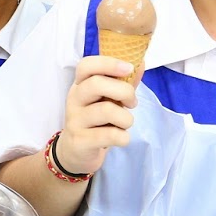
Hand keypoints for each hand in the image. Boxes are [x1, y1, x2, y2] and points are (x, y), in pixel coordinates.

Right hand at [56, 55, 138, 176]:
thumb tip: (141, 62)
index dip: (108, 63)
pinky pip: (110, 135)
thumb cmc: (95, 121)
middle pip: (96, 84)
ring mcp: (75, 121)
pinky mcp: (80, 141)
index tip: (128, 68)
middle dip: (124, 91)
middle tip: (132, 103)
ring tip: (125, 124)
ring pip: (106, 110)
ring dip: (126, 118)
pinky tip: (121, 139)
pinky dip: (123, 137)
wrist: (75, 152)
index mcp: (80, 85)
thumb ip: (123, 82)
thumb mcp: (106, 100)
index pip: (86, 66)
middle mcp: (74, 100)